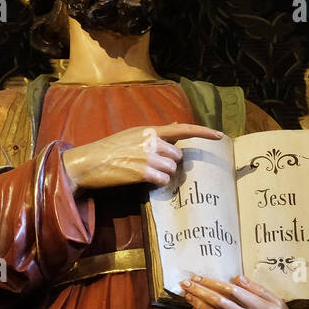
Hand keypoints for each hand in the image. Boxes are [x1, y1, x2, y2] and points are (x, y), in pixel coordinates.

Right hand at [61, 123, 223, 192]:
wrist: (89, 162)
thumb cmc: (108, 150)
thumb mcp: (132, 135)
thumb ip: (155, 133)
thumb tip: (175, 126)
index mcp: (149, 130)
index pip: (182, 128)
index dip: (203, 132)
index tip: (220, 136)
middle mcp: (150, 141)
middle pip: (178, 156)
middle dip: (170, 164)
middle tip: (153, 167)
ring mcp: (147, 156)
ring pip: (172, 169)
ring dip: (163, 174)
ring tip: (144, 173)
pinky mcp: (142, 172)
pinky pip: (163, 180)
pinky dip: (157, 183)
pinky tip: (144, 180)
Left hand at [181, 274, 301, 308]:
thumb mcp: (277, 302)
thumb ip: (257, 289)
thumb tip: (238, 277)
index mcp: (255, 306)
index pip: (229, 290)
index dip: (212, 283)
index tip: (199, 277)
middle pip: (216, 301)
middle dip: (199, 290)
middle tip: (185, 283)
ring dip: (196, 304)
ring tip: (186, 294)